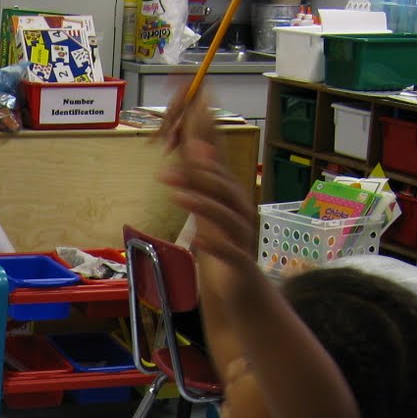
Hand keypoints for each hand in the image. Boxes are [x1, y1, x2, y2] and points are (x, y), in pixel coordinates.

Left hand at [156, 99, 261, 285]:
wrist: (240, 290)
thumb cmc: (222, 250)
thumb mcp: (206, 217)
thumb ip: (198, 190)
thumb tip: (187, 158)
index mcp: (230, 201)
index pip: (218, 169)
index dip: (207, 149)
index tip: (189, 127)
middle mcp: (240, 214)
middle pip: (224, 189)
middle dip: (200, 173)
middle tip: (174, 161)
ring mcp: (242, 238)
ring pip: (226, 216)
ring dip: (202, 203)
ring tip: (176, 194)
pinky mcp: (240, 263)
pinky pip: (229, 251)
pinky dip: (214, 244)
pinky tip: (197, 239)